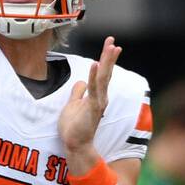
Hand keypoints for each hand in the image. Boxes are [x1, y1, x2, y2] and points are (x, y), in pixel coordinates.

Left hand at [59, 36, 120, 161]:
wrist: (75, 144)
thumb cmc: (74, 127)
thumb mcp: (72, 104)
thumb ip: (77, 93)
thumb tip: (80, 81)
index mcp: (96, 95)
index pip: (102, 73)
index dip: (105, 59)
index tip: (110, 44)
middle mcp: (101, 97)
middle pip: (106, 72)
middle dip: (108, 55)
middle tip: (112, 40)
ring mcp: (98, 102)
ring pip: (103, 78)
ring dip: (106, 62)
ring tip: (110, 47)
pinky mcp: (93, 108)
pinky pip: (94, 89)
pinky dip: (94, 76)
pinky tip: (96, 64)